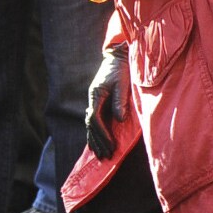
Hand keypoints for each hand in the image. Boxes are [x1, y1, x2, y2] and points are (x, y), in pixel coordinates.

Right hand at [85, 44, 128, 159]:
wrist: (119, 56)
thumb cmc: (122, 68)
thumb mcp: (122, 83)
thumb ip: (120, 101)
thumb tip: (118, 120)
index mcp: (96, 94)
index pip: (95, 118)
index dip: (102, 133)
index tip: (110, 145)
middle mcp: (92, 99)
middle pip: (90, 124)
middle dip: (98, 141)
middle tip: (105, 156)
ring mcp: (94, 100)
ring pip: (90, 124)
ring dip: (95, 139)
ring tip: (100, 154)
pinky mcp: (99, 101)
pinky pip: (94, 120)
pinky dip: (95, 132)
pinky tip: (96, 142)